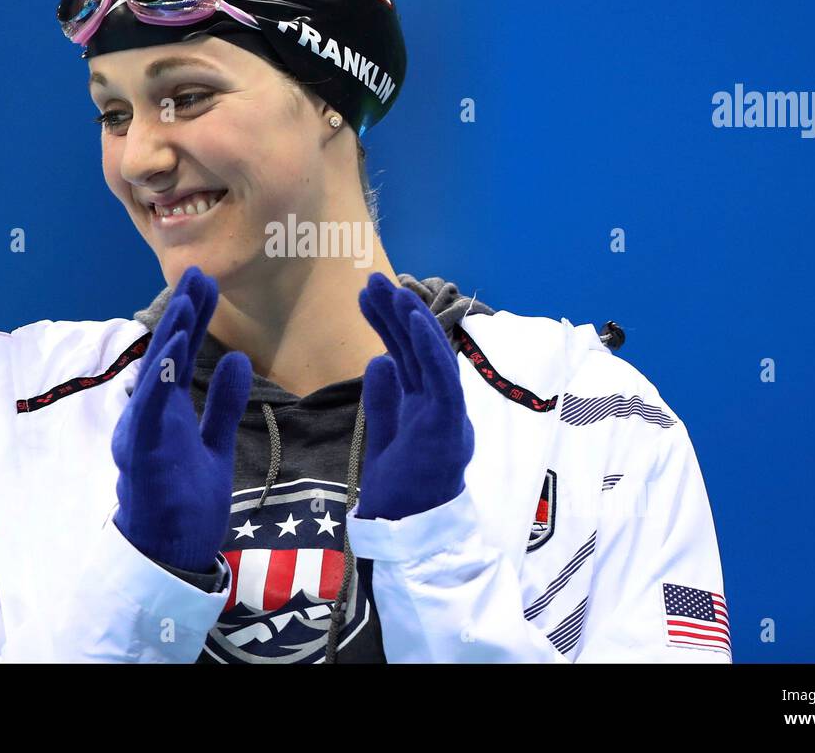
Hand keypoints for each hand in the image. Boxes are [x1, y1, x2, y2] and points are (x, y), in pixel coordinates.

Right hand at [111, 266, 251, 571]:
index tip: (206, 284)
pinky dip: (159, 381)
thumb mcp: (216, 443)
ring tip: (186, 301)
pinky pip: (150, 412)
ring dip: (170, 338)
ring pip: (155, 377)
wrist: (171, 553)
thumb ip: (223, 404)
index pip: (180, 356)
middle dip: (181, 315)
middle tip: (197, 274)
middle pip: (166, 357)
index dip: (192, 319)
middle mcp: (149, 417)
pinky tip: (171, 351)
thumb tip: (235, 359)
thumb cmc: (186, 501)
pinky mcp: (143, 456)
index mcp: (166, 412)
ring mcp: (142, 435)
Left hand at [355, 272, 475, 520]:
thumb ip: (384, 401)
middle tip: (372, 280)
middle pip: (418, 351)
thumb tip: (380, 361)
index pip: (407, 357)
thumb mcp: (383, 438)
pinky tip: (413, 319)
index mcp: (427, 409)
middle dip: (396, 313)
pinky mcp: (448, 427)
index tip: (365, 297)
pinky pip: (442, 379)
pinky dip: (429, 347)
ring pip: (432, 357)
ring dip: (411, 319)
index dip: (388, 325)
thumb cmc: (398, 494)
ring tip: (390, 288)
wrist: (406, 534)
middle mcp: (442, 407)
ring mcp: (449, 416)